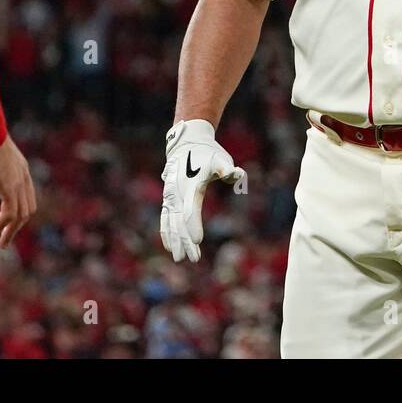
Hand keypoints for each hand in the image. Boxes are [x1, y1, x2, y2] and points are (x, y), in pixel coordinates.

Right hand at [0, 135, 37, 248]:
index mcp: (22, 168)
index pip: (28, 196)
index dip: (20, 212)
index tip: (9, 223)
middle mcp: (24, 177)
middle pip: (28, 209)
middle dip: (17, 227)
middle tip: (5, 240)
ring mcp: (18, 183)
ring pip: (21, 216)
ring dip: (10, 232)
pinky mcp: (10, 188)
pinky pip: (9, 214)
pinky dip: (1, 227)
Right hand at [159, 119, 246, 262]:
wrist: (187, 143)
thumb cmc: (208, 153)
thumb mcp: (220, 158)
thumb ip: (227, 168)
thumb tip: (236, 174)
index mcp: (191, 185)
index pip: (190, 209)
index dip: (193, 225)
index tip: (198, 241)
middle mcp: (177, 192)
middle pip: (179, 221)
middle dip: (185, 240)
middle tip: (194, 259)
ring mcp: (170, 195)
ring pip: (171, 222)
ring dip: (175, 240)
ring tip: (180, 258)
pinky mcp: (168, 198)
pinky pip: (165, 217)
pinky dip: (166, 232)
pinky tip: (169, 246)